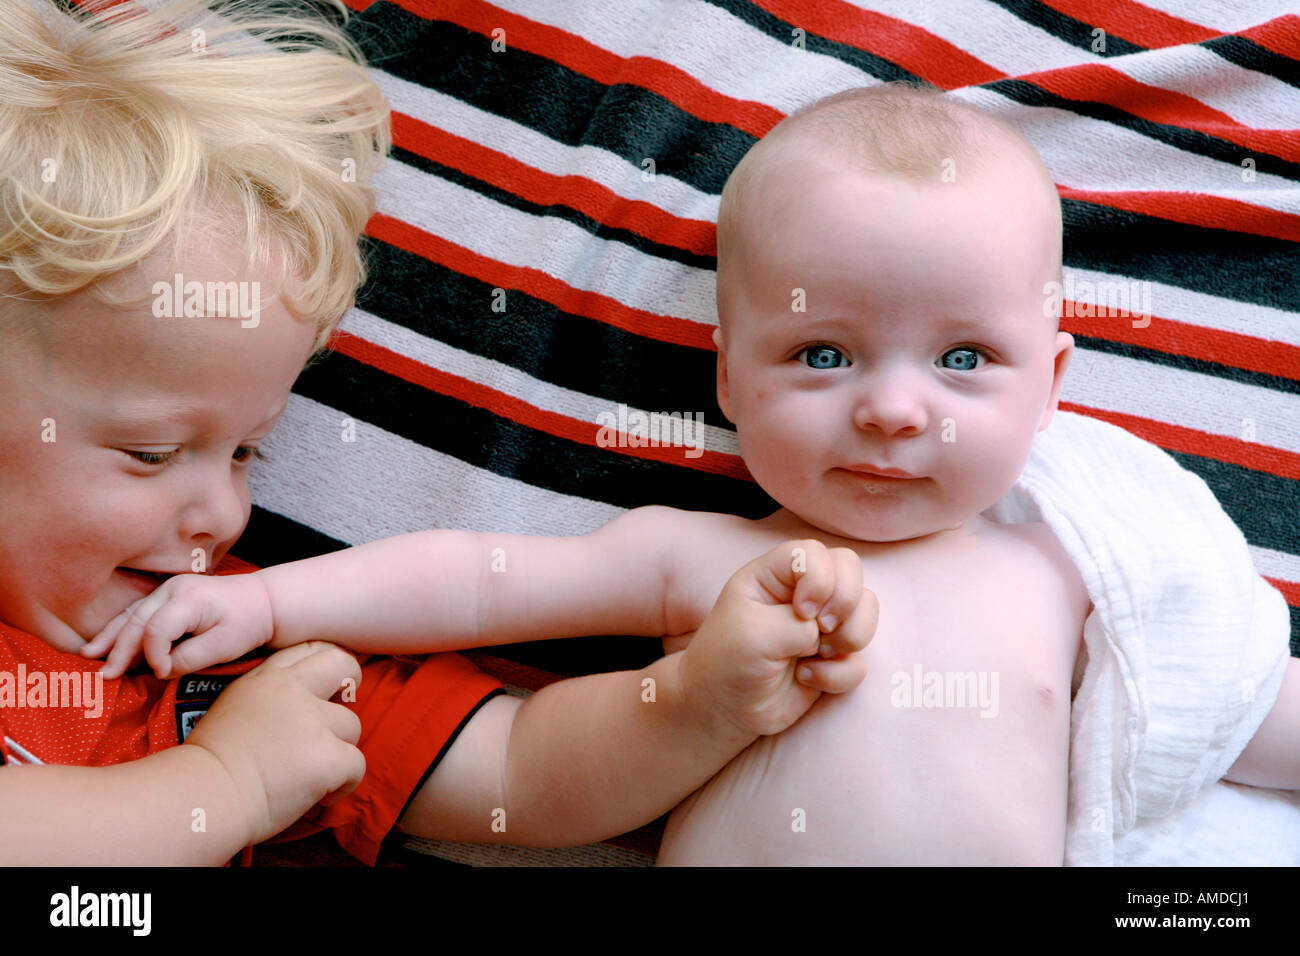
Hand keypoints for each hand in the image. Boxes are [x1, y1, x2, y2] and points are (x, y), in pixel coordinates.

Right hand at [81, 572, 273, 678]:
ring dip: (110, 637)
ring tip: (89, 657)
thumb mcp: (225, 645)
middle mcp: (172, 590)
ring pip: (131, 615)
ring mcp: (167, 590)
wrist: (262, 601)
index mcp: (189, 599)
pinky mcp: (166, 597)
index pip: (157, 629)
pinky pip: (137, 613)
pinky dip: (120, 629)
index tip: (162, 674)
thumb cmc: (247, 623)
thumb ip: (191, 658)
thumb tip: (162, 668)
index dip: (154, 655)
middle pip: (137, 621)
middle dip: (118, 650)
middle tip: (104, 676)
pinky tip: (103, 644)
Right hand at [183, 642, 365, 844]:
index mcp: (267, 679)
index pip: (310, 650)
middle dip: (351, 684)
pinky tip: (320, 794)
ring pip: (352, 725)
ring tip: (311, 771)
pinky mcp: (327, 757)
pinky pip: (357, 765)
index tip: (329, 685)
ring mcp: (313, 722)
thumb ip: (265, 697)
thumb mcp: (231, 708)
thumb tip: (294, 706)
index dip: (327, 665)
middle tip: (339, 714)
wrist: (202, 796)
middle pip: (343, 666)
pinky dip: (343, 783)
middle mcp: (293, 692)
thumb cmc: (208, 765)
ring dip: (339, 749)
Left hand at [680, 539, 876, 738]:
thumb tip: (827, 634)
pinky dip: (838, 675)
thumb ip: (797, 624)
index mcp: (773, 575)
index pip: (813, 552)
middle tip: (821, 628)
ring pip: (865, 612)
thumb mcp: (753, 633)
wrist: (723, 710)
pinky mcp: (832, 659)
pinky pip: (860, 660)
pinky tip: (806, 679)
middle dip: (846, 602)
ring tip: (812, 656)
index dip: (820, 578)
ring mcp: (819, 625)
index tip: (802, 611)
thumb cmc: (726, 662)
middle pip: (850, 570)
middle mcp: (800, 593)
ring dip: (848, 638)